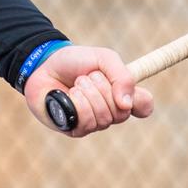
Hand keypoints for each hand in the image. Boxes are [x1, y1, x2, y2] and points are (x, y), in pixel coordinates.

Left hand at [22, 45, 153, 137]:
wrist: (43, 65)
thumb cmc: (74, 62)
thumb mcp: (102, 58)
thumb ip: (121, 76)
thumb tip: (126, 105)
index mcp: (121, 93)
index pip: (144, 106)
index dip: (141, 101)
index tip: (126, 91)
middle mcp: (110, 111)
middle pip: (122, 112)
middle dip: (103, 88)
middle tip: (87, 76)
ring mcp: (94, 122)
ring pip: (104, 118)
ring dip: (88, 94)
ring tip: (76, 85)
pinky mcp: (76, 129)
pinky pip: (86, 122)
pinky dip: (77, 103)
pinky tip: (69, 96)